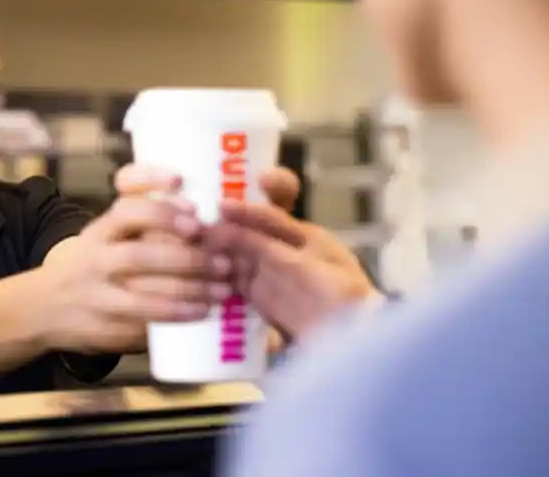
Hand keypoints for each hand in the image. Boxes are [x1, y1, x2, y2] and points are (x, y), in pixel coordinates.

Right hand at [36, 165, 233, 354]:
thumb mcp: (104, 235)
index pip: (125, 205)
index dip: (156, 197)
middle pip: (141, 253)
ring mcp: (98, 294)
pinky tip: (202, 311)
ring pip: (146, 292)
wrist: (41, 307)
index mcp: (100, 230)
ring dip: (191, 290)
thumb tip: (203, 214)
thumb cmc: (90, 265)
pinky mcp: (105, 325)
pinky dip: (177, 315)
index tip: (182, 185)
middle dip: (188, 256)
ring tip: (224, 288)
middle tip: (224, 258)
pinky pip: (146, 322)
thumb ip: (141, 223)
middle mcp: (96, 259)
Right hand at [203, 169, 377, 340]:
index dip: (245, 211)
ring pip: (237, 257)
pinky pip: (234, 283)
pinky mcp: (262, 297)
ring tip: (192, 254)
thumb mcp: (310, 271)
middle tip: (196, 232)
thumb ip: (272, 251)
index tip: (221, 207)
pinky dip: (218, 279)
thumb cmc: (344, 301)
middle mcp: (284, 250)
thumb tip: (236, 231)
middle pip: (247, 235)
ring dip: (216, 255)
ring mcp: (272, 274)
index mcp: (305, 236)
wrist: (355, 342)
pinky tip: (201, 278)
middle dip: (223, 233)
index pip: (270, 217)